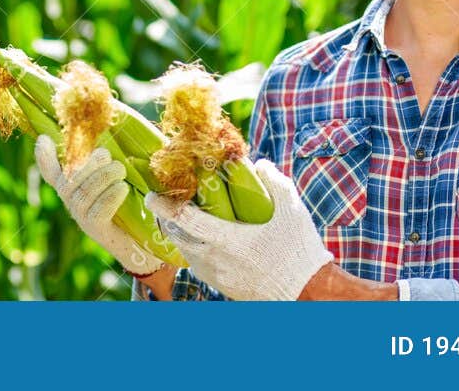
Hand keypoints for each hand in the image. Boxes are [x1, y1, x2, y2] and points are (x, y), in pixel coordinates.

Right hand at [35, 136, 161, 274]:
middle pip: (69, 180)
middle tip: (106, 154)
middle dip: (87, 164)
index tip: (44, 139)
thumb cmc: (126, 203)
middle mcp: (71, 203)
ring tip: (120, 169)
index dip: (45, 158)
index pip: (51, 172)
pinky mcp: (95, 230)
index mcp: (72, 188)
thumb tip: (104, 138)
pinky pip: (98, 210)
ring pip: (84, 193)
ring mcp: (81, 217)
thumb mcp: (113, 178)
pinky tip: (123, 189)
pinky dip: (111, 196)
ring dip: (104, 177)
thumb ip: (104, 160)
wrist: (138, 240)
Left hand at [144, 159, 332, 299]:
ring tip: (181, 216)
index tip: (153, 194)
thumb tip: (258, 164)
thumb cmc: (299, 251)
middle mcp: (215, 260)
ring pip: (184, 252)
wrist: (305, 294)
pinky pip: (196, 264)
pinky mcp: (220, 285)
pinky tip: (201, 237)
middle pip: (175, 236)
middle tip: (164, 201)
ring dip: (178, 234)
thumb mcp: (292, 211)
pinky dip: (191, 248)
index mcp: (228, 241)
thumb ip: (274, 182)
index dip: (164, 206)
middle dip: (165, 218)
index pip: (183, 220)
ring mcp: (216, 276)